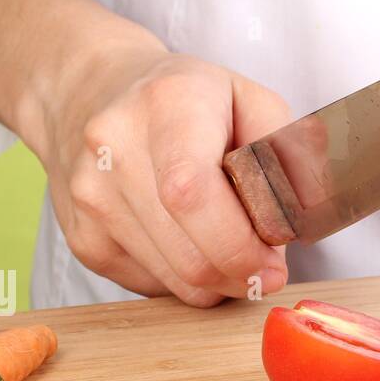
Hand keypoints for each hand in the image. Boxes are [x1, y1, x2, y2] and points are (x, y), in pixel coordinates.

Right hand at [37, 46, 291, 305]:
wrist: (90, 93)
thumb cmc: (184, 101)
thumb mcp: (249, 100)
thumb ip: (286, 155)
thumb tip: (297, 221)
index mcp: (166, 105)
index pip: (194, 195)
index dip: (240, 246)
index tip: (273, 265)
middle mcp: (115, 150)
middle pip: (190, 256)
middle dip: (241, 273)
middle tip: (265, 265)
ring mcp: (92, 200)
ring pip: (177, 282)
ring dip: (218, 280)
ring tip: (227, 245)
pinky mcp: (83, 239)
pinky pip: (153, 287)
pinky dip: (184, 278)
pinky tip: (186, 240)